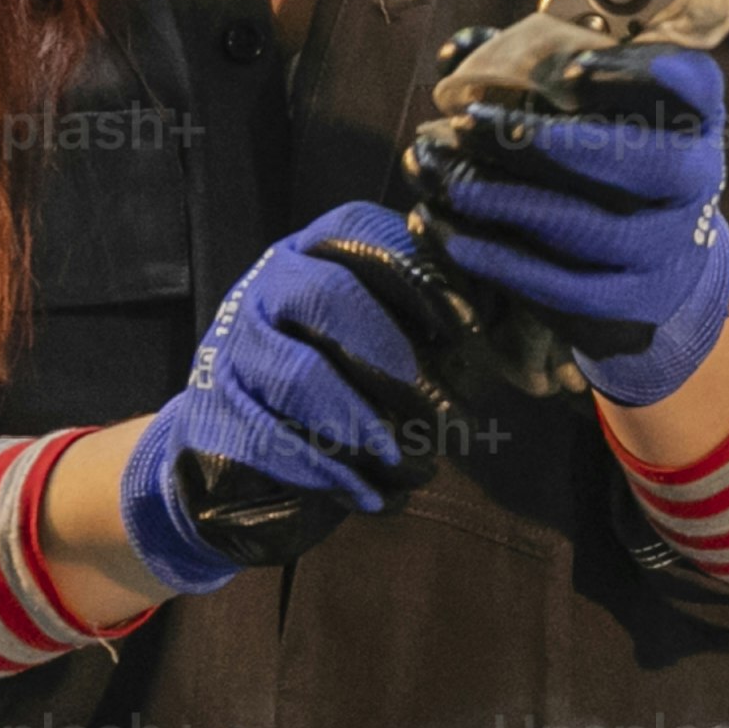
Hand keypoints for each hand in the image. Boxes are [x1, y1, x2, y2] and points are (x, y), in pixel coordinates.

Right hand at [118, 205, 449, 591]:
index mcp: (313, 255)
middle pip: (330, 295)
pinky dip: (329, 471)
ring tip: (408, 460)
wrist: (237, 460)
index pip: (359, 233)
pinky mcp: (214, 413)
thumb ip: (442, 322)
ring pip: (301, 374)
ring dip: (365, 422)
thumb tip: (514, 309)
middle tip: (443, 407)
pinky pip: (273, 438)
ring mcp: (234, 350)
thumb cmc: (338, 388)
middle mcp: (267, 289)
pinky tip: (369, 494)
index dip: (416, 272)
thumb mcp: (385, 344)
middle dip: (395, 353)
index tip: (465, 325)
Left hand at [418, 47, 728, 405]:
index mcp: (694, 116)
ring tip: (448, 181)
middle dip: (548, 143)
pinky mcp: (635, 300)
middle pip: (638, 162)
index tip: (567, 73)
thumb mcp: (601, 106)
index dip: (633, 76)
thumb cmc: (615, 157)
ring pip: (593, 229)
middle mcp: (694, 179)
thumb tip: (455, 53)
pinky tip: (454, 238)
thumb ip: (537, 67)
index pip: (690, 86)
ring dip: (509, 202)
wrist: (665, 259)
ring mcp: (669, 246)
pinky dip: (505, 263)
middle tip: (472, 123)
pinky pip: (568, 288)